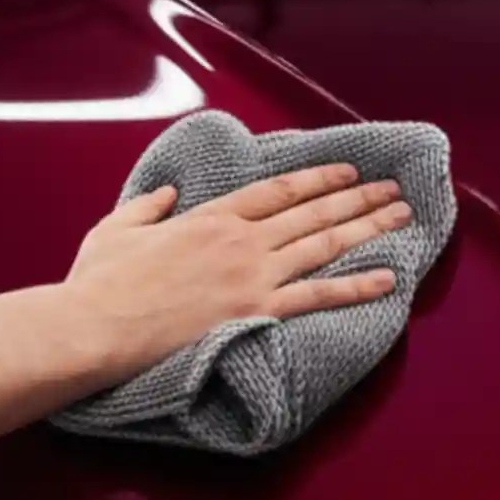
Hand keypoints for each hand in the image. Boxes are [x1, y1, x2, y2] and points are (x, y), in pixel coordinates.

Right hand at [62, 163, 410, 382]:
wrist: (96, 326)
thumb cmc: (100, 282)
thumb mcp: (117, 228)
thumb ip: (148, 207)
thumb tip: (166, 195)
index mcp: (211, 216)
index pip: (278, 190)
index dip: (318, 179)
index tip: (348, 173)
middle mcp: (242, 239)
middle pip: (313, 211)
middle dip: (359, 199)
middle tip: (394, 191)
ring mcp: (253, 274)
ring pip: (324, 244)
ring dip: (368, 229)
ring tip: (403, 218)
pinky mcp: (256, 309)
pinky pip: (319, 295)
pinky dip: (357, 286)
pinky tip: (390, 279)